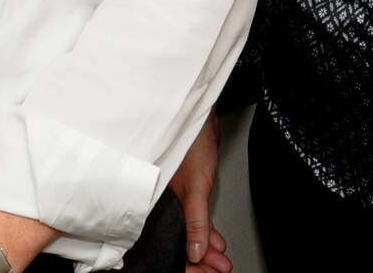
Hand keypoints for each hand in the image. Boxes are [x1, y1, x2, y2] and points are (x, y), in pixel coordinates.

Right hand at [168, 112, 232, 271]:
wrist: (199, 114)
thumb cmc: (189, 141)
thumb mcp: (195, 187)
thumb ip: (196, 222)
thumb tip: (197, 252)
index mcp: (152, 206)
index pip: (165, 246)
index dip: (186, 264)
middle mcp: (158, 206)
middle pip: (176, 244)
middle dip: (198, 261)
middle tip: (216, 270)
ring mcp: (170, 200)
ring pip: (185, 235)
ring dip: (204, 249)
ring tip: (220, 261)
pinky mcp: (182, 193)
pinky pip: (192, 221)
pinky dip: (204, 233)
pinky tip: (216, 242)